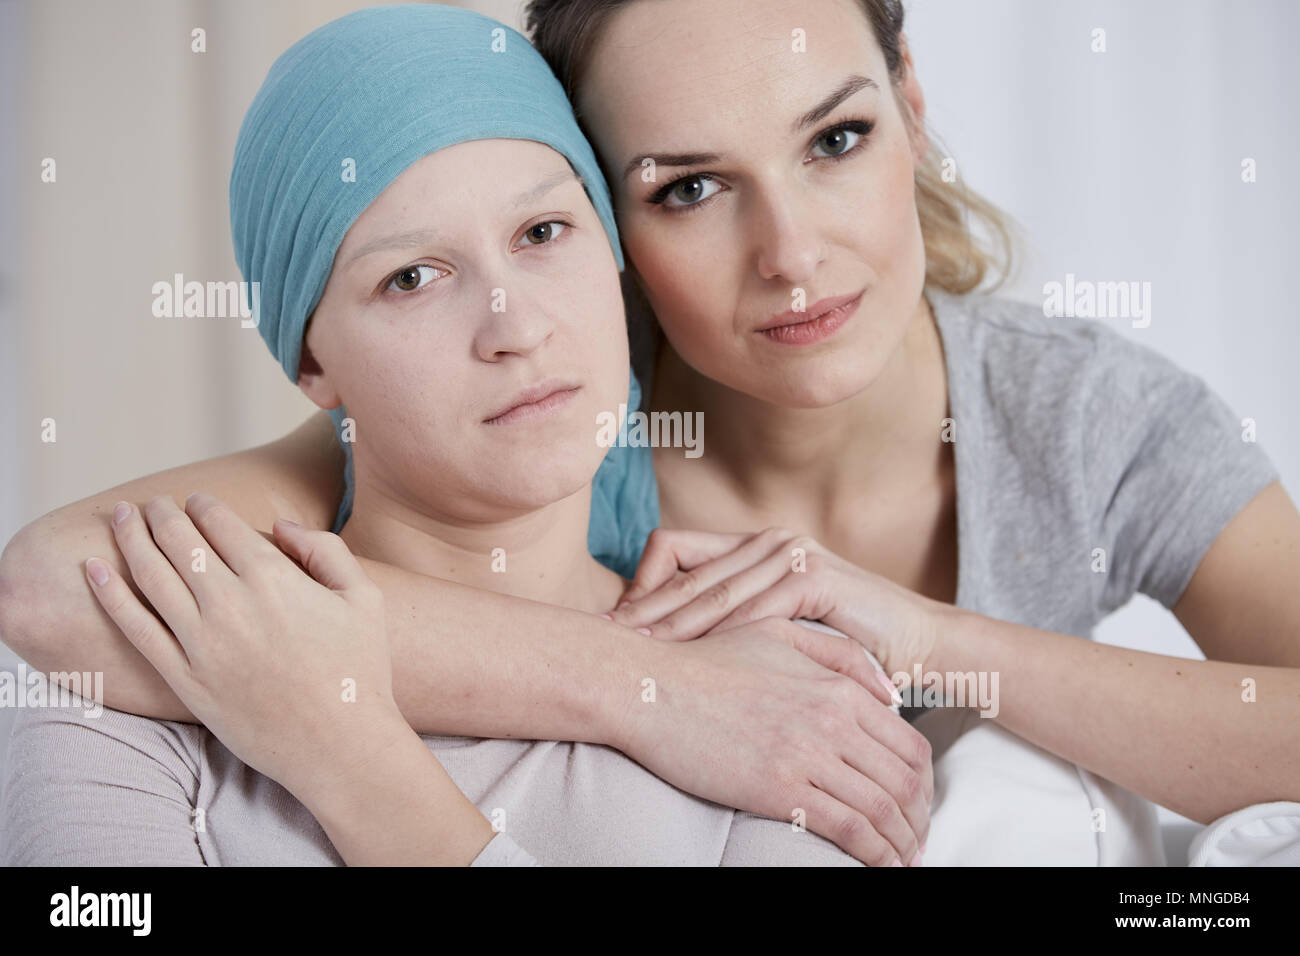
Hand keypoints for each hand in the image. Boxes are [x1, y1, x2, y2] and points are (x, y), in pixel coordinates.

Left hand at [82, 492, 407, 809]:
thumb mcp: (364, 597)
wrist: (340, 744)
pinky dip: (109, 595)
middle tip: (151, 504)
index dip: (203, 505)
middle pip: (179, 542)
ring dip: (129, 539)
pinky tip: (92, 570)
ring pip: (150, 576)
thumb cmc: (359, 669)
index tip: (196, 500)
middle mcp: (231, 604)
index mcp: (274, 578)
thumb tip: (280, 525)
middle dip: (160, 514)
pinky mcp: (185, 680)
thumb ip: (325, 550)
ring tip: (119, 519)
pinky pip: (136, 629)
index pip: (221, 524)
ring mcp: (202, 643)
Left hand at [609, 528, 941, 678]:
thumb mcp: (776, 626)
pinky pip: (758, 608)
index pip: (670, 548)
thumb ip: (731, 620)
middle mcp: (766, 541)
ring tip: (637, 656)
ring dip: (672, 626)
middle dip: (641, 611)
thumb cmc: (841, 641)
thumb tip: (664, 645)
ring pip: (714, 591)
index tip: (613, 627)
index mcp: (750, 546)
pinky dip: (725, 636)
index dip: (638, 585)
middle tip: (602, 643)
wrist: (916, 644)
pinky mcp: (818, 579)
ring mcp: (792, 555)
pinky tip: (699, 662)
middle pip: (683, 572)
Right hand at [613, 618, 930, 865]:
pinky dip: (875, 854)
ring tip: (902, 863)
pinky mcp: (779, 790)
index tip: (918, 807)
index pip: (908, 744)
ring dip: (901, 845)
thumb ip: (838, 655)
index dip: (924, 784)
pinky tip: (878, 866)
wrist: (648, 687)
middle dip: (920, 822)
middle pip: (905, 783)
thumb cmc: (705, 661)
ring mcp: (807, 756)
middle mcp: (833, 720)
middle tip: (916, 844)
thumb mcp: (778, 634)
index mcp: (837, 686)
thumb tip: (888, 693)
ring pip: (883, 811)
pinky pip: (848, 830)